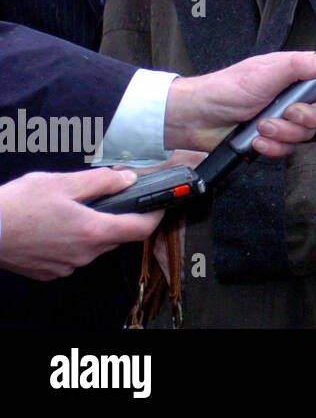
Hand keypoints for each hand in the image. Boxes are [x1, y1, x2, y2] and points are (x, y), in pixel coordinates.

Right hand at [0, 169, 162, 279]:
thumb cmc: (19, 205)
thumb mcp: (64, 183)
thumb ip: (102, 181)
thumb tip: (128, 179)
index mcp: (93, 231)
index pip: (141, 229)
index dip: (155, 214)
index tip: (160, 203)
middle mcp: (84, 254)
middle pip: (118, 236)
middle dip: (120, 217)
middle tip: (110, 197)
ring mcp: (67, 266)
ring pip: (95, 246)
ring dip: (94, 228)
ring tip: (75, 208)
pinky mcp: (50, 272)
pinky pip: (74, 256)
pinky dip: (74, 240)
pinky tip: (57, 225)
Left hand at [164, 51, 315, 153]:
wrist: (197, 119)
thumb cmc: (226, 88)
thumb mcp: (264, 72)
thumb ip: (298, 66)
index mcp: (296, 75)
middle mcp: (294, 97)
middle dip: (306, 116)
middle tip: (286, 112)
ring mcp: (285, 119)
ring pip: (306, 134)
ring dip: (283, 133)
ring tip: (261, 125)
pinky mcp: (274, 139)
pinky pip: (288, 150)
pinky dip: (273, 147)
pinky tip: (257, 140)